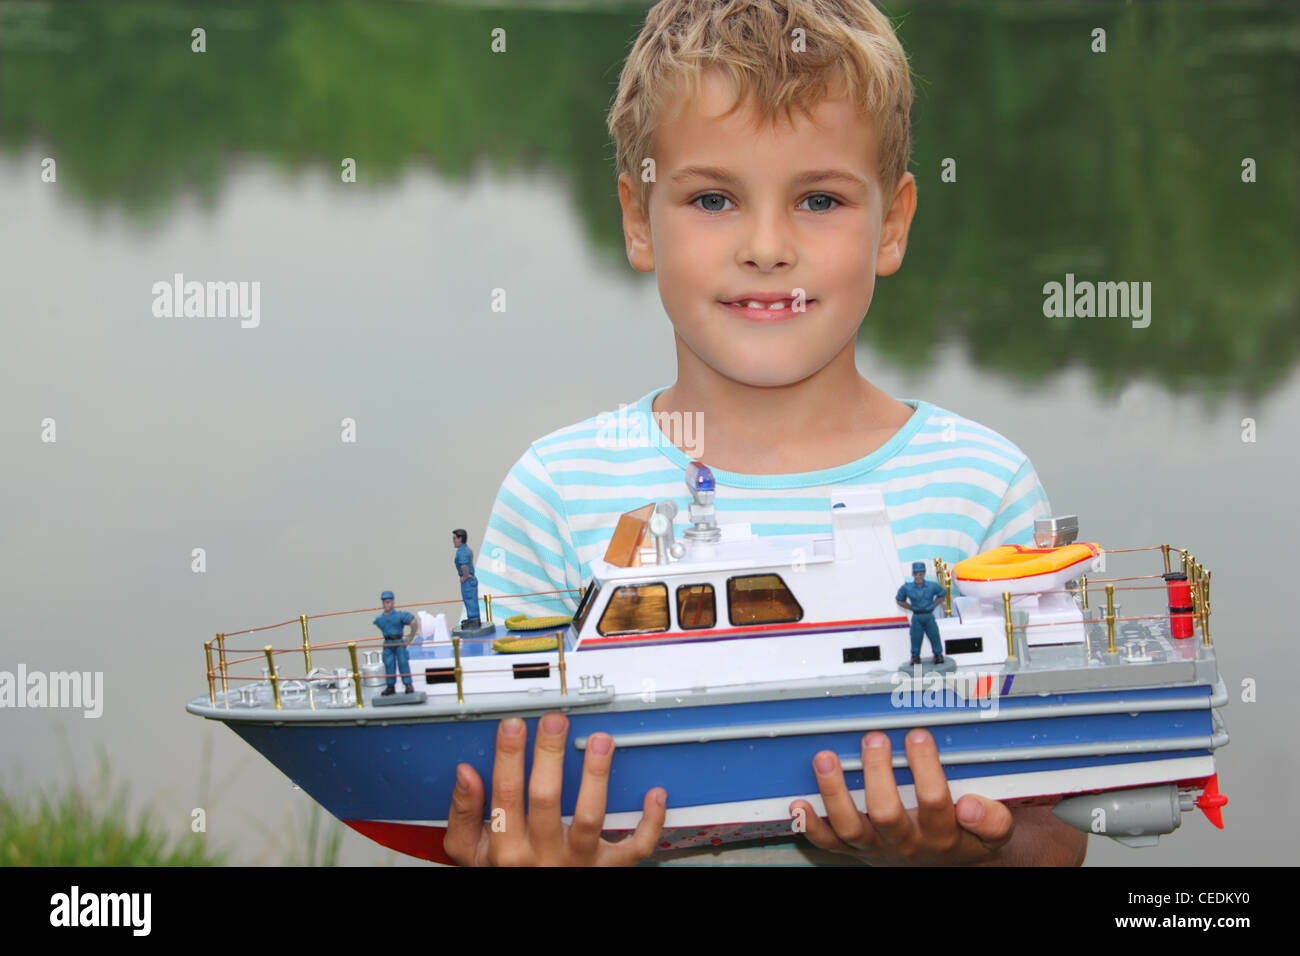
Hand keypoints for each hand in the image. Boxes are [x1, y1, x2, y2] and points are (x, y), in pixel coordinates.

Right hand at [443, 713, 666, 865]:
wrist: (533, 908)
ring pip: (589, 817)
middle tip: (555, 722)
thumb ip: (463, 813)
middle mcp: (543, 855)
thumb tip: (466, 774)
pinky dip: (649, 823)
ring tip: (599, 742)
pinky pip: (634, 848)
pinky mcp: (609, 868)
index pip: (505, 795)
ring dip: (596, 777)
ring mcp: (579, 862)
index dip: (508, 757)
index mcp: (507, 848)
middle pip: (546, 799)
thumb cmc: (506, 872)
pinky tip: (654, 794)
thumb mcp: (470, 853)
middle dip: (549, 755)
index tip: (514, 726)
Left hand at [789, 729, 1014, 864]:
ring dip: (834, 792)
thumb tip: (972, 805)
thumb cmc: (964, 837)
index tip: (918, 736)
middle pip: (887, 813)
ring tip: (826, 758)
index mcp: (941, 834)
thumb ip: (993, 818)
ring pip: (851, 827)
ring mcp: (875, 848)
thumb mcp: (992, 833)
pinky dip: (810, 825)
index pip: (935, 802)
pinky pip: (828, 843)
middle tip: (874, 739)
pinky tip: (798, 803)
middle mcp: (905, 843)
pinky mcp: (854, 850)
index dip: (925, 768)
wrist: (945, 865)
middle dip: (877, 774)